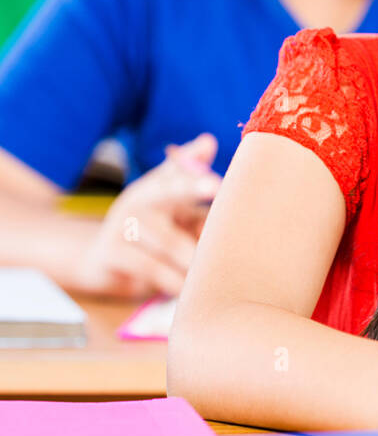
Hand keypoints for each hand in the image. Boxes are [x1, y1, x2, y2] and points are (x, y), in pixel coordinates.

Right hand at [74, 133, 221, 297]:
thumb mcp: (174, 219)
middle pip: (168, 190)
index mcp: (156, 186)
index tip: (209, 144)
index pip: (176, 168)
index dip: (192, 156)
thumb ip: (200, 204)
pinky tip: (184, 290)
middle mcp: (137, 199)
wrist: (101, 263)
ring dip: (192, 261)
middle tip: (216, 185)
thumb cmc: (152, 238)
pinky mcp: (109, 253)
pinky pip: (151, 268)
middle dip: (192, 186)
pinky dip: (172, 281)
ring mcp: (120, 224)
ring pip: (169, 242)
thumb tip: (218, 168)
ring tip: (210, 273)